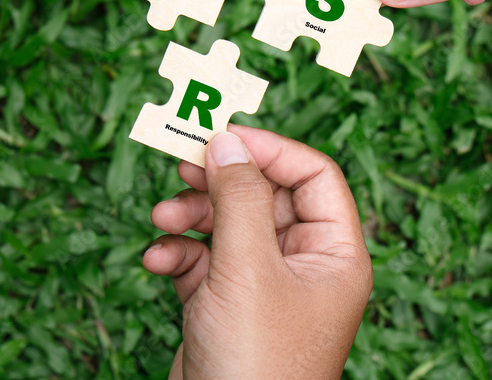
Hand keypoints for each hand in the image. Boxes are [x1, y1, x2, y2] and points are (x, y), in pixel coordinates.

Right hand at [143, 127, 371, 378]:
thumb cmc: (257, 362)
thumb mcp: (248, 270)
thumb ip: (238, 199)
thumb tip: (227, 141)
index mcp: (334, 253)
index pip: (313, 176)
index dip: (270, 149)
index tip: (223, 135)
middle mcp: (305, 265)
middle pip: (266, 195)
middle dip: (221, 181)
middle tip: (181, 163)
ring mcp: (266, 287)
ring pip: (230, 225)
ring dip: (193, 215)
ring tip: (162, 216)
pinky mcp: (228, 306)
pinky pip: (204, 261)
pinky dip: (179, 253)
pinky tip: (157, 258)